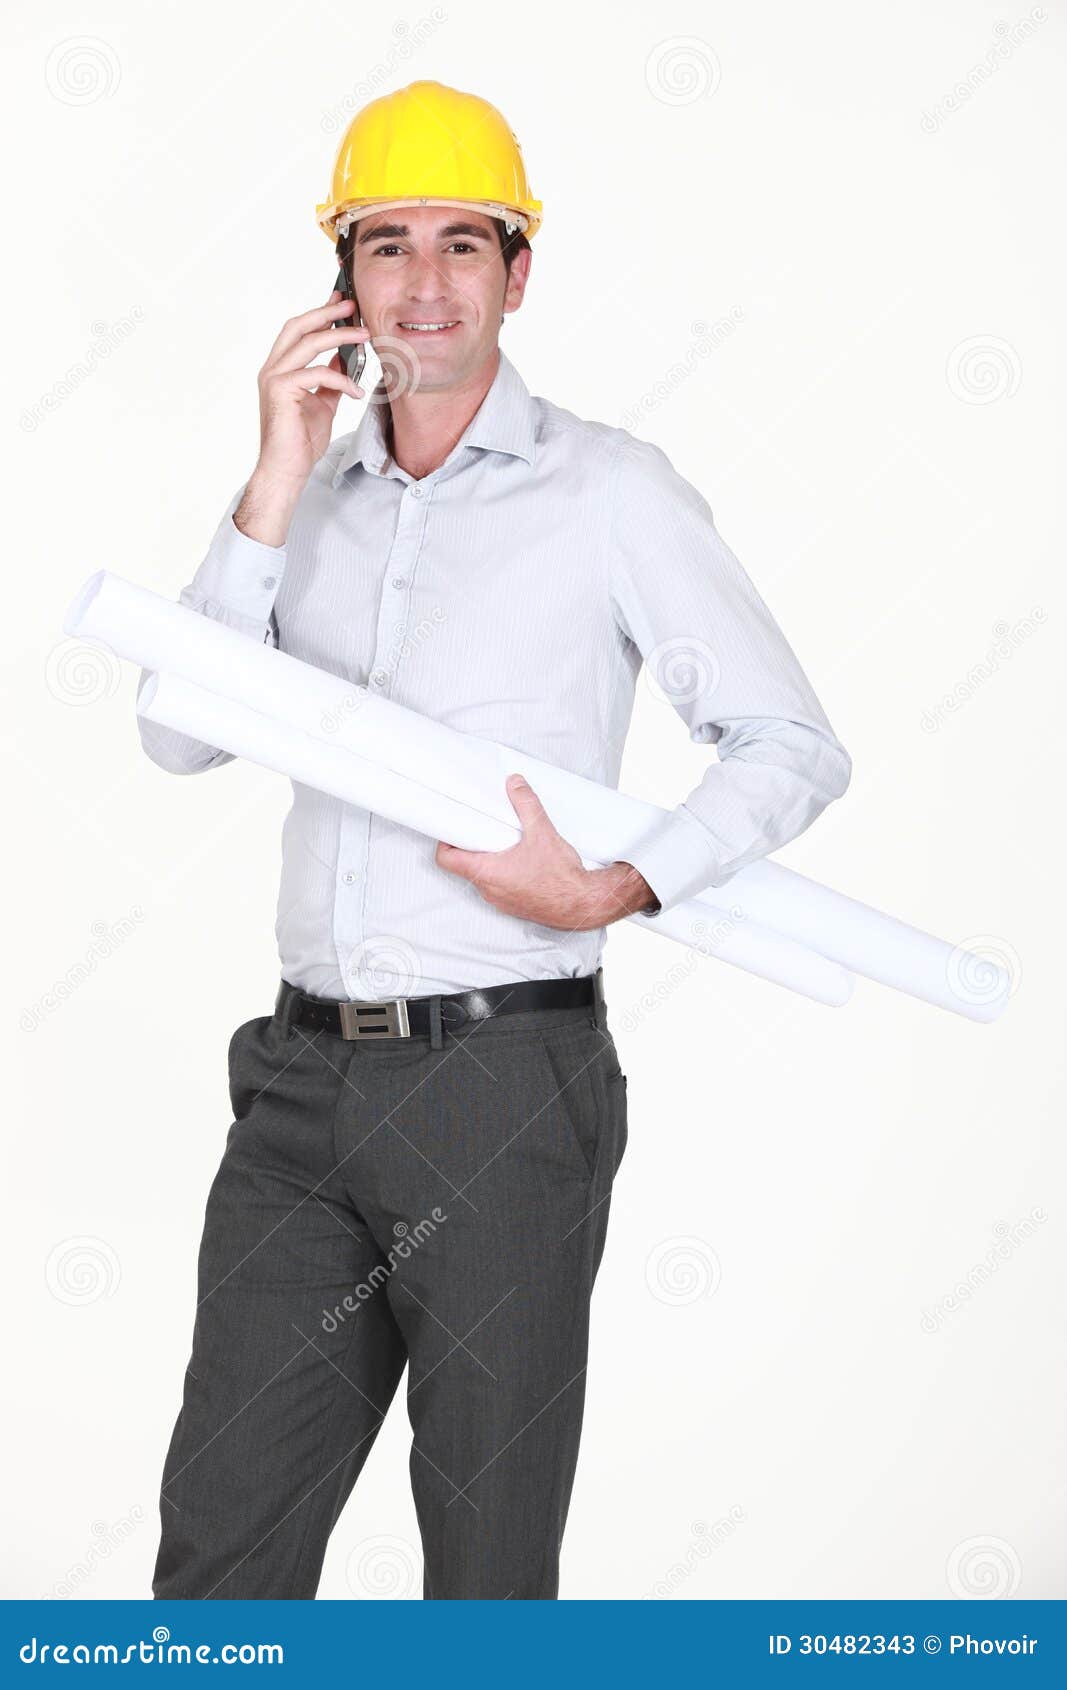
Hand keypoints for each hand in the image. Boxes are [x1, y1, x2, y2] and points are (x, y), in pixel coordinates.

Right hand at [236, 292, 371, 544]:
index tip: (342, 301)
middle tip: (352, 305)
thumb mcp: (324, 404)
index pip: (298, 331)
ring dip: (339, 337)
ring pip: (307, 343)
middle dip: (326, 313)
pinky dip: (341, 380)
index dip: (319, 313)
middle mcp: (272, 369)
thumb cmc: (302, 442)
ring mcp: (273, 378)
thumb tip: (345, 359)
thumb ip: (331, 380)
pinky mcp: (280, 391)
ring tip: (365, 336)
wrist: (287, 470)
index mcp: (280, 369)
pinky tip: (357, 392)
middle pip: (298, 326)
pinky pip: (316, 374)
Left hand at [435, 773, 658, 929]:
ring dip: (489, 859)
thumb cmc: (561, 879)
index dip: (446, 841)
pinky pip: (500, 886)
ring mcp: (502, 901)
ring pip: (484, 877)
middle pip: (465, 866)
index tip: (454, 826)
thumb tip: (515, 784)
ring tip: (504, 840)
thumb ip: (526, 804)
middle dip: (472, 845)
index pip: (447, 859)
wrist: (585, 905)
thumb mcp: (542, 832)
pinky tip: (521, 858)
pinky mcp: (517, 905)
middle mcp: (489, 891)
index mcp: (486, 874)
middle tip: (483, 826)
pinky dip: (504, 871)